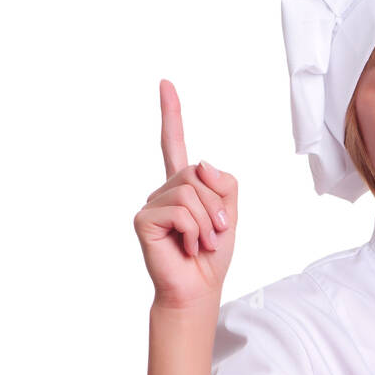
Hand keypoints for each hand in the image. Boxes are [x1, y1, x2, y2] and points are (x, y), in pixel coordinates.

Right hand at [133, 79, 236, 309]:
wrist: (198, 289)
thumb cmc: (212, 256)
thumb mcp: (230, 215)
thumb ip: (223, 184)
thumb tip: (202, 164)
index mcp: (183, 187)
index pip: (174, 145)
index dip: (171, 115)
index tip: (166, 84)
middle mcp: (163, 191)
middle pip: (198, 173)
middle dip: (217, 206)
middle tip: (216, 233)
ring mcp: (151, 204)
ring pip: (191, 192)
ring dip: (208, 223)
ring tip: (202, 243)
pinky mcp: (144, 219)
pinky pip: (181, 210)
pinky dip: (195, 231)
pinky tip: (188, 247)